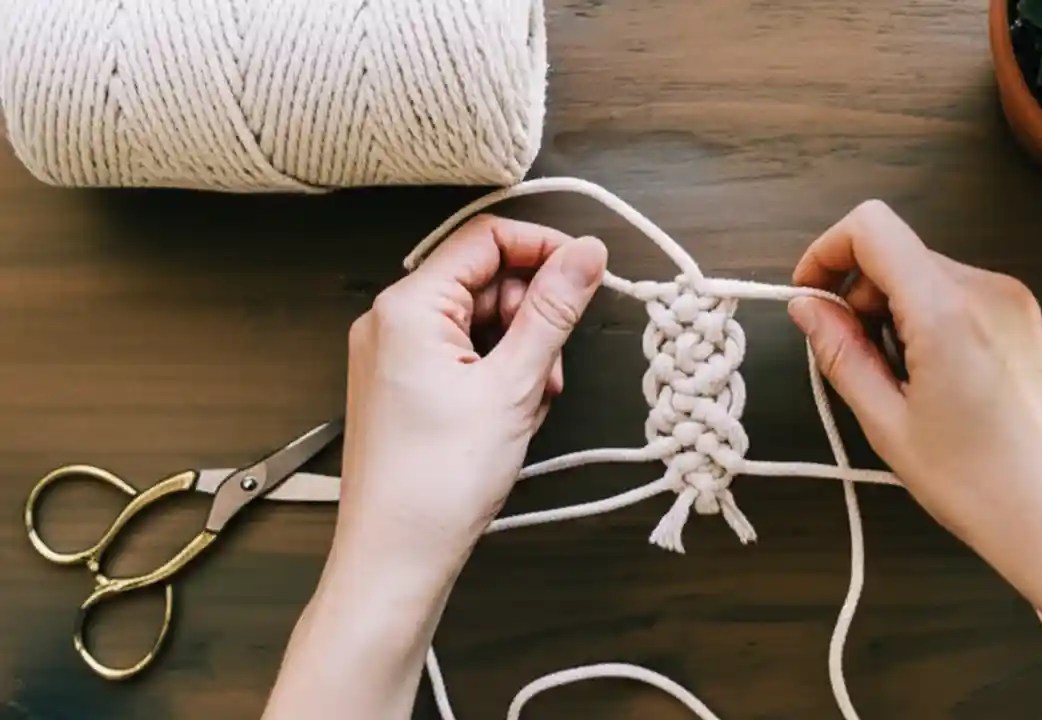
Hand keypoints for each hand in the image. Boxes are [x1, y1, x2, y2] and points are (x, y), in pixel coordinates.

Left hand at [335, 215, 607, 572]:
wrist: (395, 558)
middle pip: (485, 282)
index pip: (487, 239)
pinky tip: (511, 415)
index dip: (544, 249)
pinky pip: (463, 355)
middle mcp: (391, 322)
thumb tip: (585, 255)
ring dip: (520, 353)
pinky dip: (497, 376)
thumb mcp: (515, 386)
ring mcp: (394, 356)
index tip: (587, 272)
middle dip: (533, 318)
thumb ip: (554, 311)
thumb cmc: (438, 481)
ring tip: (530, 404)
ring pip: (480, 323)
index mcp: (408, 307)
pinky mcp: (402, 386)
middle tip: (552, 368)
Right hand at [788, 200, 1041, 589]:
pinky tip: (935, 390)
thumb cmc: (989, 488)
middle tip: (851, 365)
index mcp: (947, 309)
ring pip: (927, 280)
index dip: (826, 252)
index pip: (871, 227)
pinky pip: (962, 303)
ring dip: (894, 318)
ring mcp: (1016, 306)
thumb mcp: (889, 425)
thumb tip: (809, 308)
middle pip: (898, 255)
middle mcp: (987, 291)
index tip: (810, 296)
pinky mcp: (1030, 326)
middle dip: (859, 298)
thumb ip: (841, 355)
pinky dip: (929, 328)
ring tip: (900, 390)